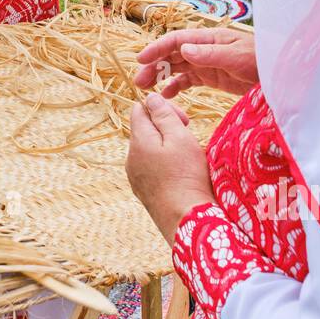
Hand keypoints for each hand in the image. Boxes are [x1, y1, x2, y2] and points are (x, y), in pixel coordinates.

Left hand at [127, 93, 215, 245]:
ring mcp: (135, 177)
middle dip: (166, 128)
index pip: (139, 110)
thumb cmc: (187, 176)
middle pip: (144, 130)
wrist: (186, 220)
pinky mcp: (143, 192)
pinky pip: (151, 169)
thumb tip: (150, 97)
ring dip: (166, 148)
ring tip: (187, 159)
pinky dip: (165, 166)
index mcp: (138, 141)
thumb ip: (164, 115)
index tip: (183, 120)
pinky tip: (181, 175)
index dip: (162, 109)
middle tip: (188, 138)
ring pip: (148, 150)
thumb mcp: (180, 138)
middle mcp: (131, 158)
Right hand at [135, 27, 257, 97]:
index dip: (157, 48)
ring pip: (177, 68)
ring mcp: (206, 63)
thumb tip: (184, 49)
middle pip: (172, 55)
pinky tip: (167, 95)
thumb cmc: (261, 59)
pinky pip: (188, 81)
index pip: (176, 40)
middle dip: (154, 66)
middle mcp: (203, 49)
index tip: (141, 59)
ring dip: (161, 76)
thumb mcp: (236, 56)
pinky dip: (176, 87)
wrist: (278, 73)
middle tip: (140, 82)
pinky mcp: (211, 77)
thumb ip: (210, 54)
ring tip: (147, 89)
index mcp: (207, 39)